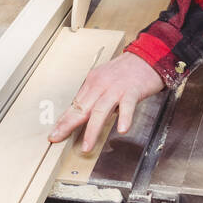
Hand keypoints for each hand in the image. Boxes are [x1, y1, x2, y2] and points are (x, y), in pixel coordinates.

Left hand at [49, 51, 164, 152]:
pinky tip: (122, 129)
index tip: (55, 133)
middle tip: (58, 137)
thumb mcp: (105, 79)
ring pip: (100, 110)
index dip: (64, 120)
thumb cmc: (127, 70)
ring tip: (87, 146)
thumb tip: (84, 113)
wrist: (148, 56)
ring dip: (92, 130)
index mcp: (93, 82)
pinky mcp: (133, 90)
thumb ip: (95, 95)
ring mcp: (117, 88)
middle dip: (68, 124)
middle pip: (82, 107)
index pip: (75, 104)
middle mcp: (101, 84)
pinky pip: (127, 106)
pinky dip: (124, 118)